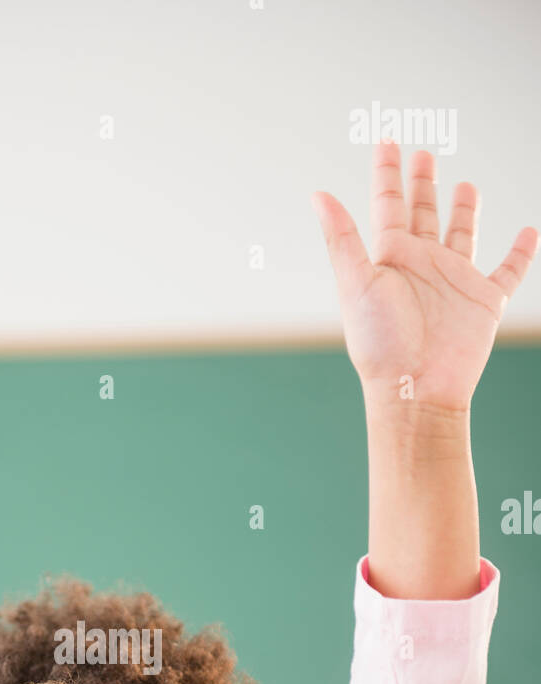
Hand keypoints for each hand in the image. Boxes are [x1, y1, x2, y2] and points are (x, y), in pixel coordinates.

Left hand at [312, 141, 537, 411]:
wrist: (415, 389)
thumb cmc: (380, 344)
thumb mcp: (356, 284)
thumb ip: (341, 238)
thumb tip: (317, 194)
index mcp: (390, 257)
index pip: (387, 202)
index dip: (388, 171)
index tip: (388, 140)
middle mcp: (422, 264)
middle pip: (424, 212)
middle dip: (423, 183)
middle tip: (424, 155)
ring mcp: (454, 281)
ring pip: (463, 234)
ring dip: (464, 210)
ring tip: (466, 185)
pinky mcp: (484, 301)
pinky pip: (508, 270)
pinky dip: (520, 252)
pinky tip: (528, 233)